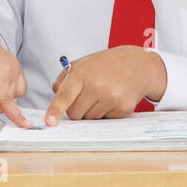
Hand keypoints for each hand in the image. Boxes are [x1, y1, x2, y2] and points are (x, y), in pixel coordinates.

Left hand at [0, 20, 30, 127]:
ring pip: (17, 92)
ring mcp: (13, 64)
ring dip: (4, 94)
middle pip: (10, 99)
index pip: (7, 100)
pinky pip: (19, 83)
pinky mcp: (14, 63)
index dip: (15, 115)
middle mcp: (8, 68)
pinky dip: (9, 87)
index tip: (26, 126)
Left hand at [44, 46, 167, 124]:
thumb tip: (56, 96)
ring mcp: (111, 97)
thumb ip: (64, 79)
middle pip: (75, 114)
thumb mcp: (82, 64)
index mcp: (82, 74)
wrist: (137, 65)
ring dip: (93, 110)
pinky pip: (105, 120)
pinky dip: (107, 112)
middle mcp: (96, 85)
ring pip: (90, 118)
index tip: (50, 122)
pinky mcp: (123, 108)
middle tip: (88, 95)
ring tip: (103, 93)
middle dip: (77, 109)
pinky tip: (114, 97)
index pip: (65, 96)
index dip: (56, 110)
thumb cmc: (106, 65)